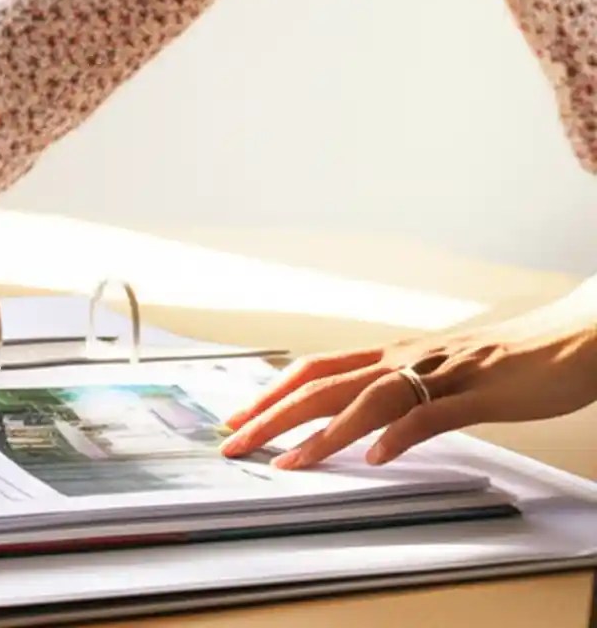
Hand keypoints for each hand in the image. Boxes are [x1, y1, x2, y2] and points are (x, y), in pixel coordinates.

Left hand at [218, 293, 596, 469]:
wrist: (575, 337)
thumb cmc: (510, 359)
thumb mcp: (441, 374)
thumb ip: (401, 394)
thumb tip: (364, 421)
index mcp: (395, 355)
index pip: (318, 368)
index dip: (273, 391)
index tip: (239, 416)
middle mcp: (407, 359)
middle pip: (325, 384)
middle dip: (274, 415)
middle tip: (235, 443)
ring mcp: (442, 374)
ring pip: (369, 399)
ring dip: (324, 433)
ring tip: (290, 461)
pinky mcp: (479, 392)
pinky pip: (433, 414)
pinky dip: (401, 435)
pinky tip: (376, 458)